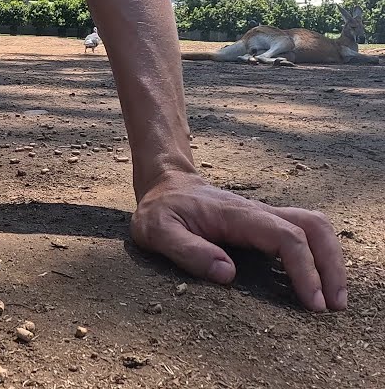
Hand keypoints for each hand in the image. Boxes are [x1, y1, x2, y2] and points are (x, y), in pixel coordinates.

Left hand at [131, 170, 346, 311]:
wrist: (164, 185)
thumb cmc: (160, 209)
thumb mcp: (157, 230)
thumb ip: (188, 250)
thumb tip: (228, 274)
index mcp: (236, 215)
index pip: (285, 237)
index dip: (304, 269)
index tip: (312, 301)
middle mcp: (259, 212)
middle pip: (314, 228)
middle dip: (331, 266)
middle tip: (334, 305)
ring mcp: (265, 217)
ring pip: (315, 227)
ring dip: (331, 259)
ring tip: (334, 298)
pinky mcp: (266, 225)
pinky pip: (304, 234)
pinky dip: (319, 255)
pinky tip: (318, 282)